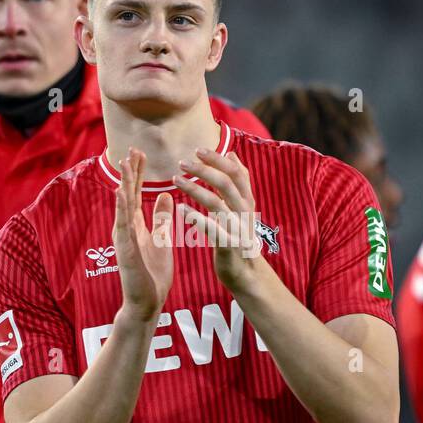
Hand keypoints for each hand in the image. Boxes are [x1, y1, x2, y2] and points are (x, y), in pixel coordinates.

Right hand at [112, 147, 173, 321]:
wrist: (146, 303)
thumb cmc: (152, 275)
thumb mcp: (162, 240)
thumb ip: (162, 218)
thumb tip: (166, 194)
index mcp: (136, 226)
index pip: (136, 194)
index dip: (137, 174)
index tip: (139, 153)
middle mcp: (126, 229)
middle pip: (127, 194)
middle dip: (129, 172)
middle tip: (131, 149)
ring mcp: (123, 239)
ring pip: (123, 205)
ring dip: (124, 183)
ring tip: (124, 163)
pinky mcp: (125, 250)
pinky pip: (123, 225)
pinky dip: (122, 207)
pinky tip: (123, 192)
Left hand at [173, 148, 262, 293]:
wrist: (246, 273)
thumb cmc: (238, 235)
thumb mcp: (242, 206)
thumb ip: (239, 181)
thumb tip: (233, 154)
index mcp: (247, 200)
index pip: (236, 172)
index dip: (218, 159)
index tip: (198, 150)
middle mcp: (244, 212)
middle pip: (226, 183)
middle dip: (204, 170)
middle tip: (183, 162)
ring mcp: (237, 228)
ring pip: (217, 203)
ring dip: (195, 189)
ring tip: (175, 180)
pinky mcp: (228, 245)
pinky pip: (212, 229)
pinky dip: (196, 217)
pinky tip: (180, 209)